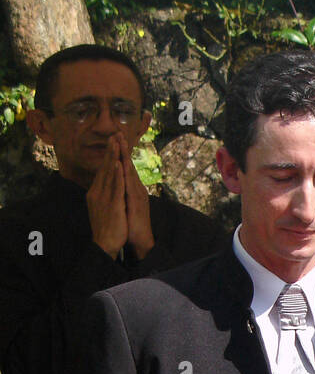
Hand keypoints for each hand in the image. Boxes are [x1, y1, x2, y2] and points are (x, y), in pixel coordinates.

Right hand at [86, 135, 128, 257]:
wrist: (105, 245)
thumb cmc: (106, 228)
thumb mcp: (103, 208)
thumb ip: (104, 195)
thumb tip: (104, 187)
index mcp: (97, 192)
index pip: (103, 170)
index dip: (108, 155)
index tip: (113, 142)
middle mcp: (99, 192)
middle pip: (105, 168)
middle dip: (110, 150)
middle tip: (114, 134)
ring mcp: (105, 198)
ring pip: (109, 174)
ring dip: (112, 157)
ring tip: (115, 142)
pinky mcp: (112, 205)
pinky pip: (114, 187)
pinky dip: (116, 174)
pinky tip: (117, 164)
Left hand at [121, 137, 153, 259]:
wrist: (141, 241)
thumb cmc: (132, 225)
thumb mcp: (125, 205)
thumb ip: (122, 193)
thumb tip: (117, 185)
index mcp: (132, 189)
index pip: (125, 167)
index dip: (121, 153)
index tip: (115, 139)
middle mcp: (137, 189)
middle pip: (129, 165)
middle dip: (123, 148)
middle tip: (118, 132)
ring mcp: (138, 194)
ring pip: (130, 171)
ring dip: (125, 156)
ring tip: (120, 141)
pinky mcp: (136, 202)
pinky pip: (130, 185)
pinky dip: (125, 173)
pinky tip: (122, 163)